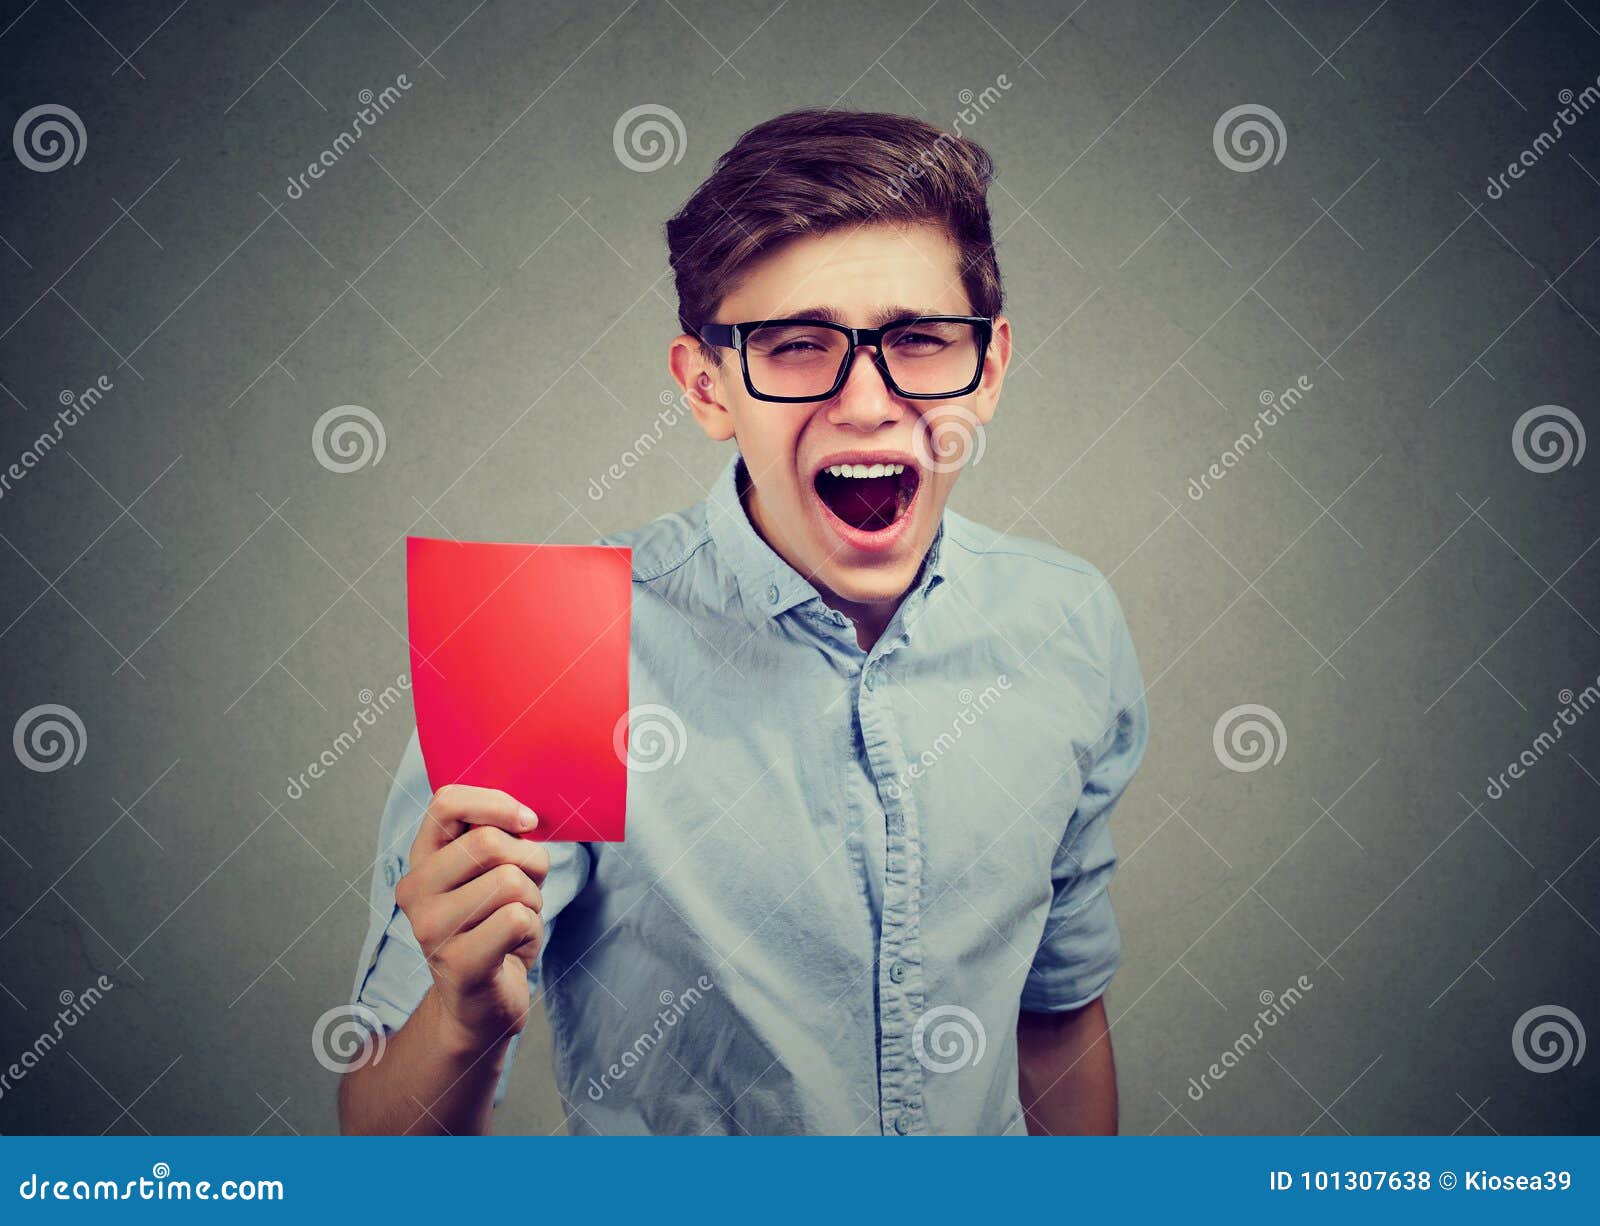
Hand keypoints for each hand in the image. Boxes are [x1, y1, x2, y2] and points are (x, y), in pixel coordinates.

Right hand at [395, 784, 549, 1050]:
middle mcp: (415, 891)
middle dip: (529, 862)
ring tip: (516, 922)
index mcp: (422, 860)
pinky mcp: (458, 963)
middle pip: (488, 843)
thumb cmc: (494, 927)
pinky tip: (515, 947)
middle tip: (526, 889)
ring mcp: (431, 929)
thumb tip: (526, 817)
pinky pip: (518, 919)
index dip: (496, 803)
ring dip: (533, 900)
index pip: (446, 802)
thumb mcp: (490, 873)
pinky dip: (533, 929)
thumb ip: (498, 836)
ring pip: (510, 881)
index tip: (526, 823)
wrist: (481, 1005)